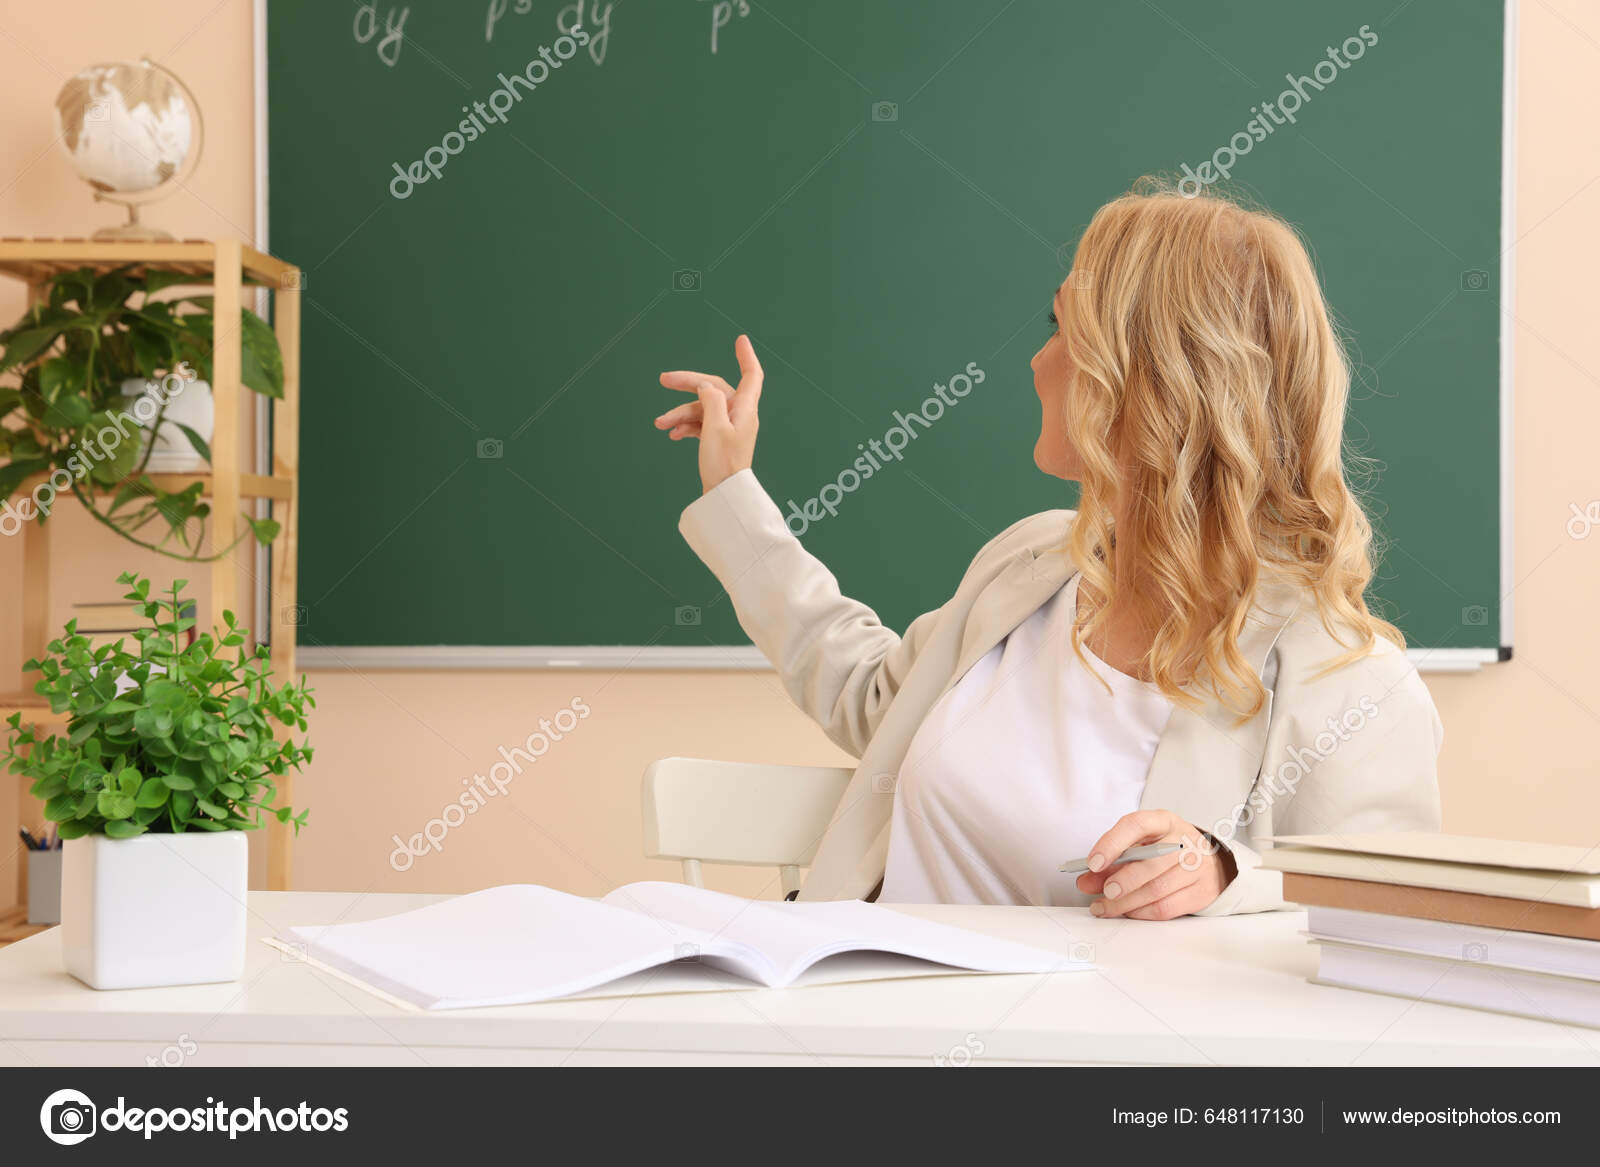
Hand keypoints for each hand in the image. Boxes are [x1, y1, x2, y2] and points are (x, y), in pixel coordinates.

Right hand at [656, 334, 763, 493]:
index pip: (751, 375)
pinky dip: (686, 426)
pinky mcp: (719, 440)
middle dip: (688, 384)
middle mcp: (739, 415)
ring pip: (702, 409)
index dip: (746, 356)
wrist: (724, 497)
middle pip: (713, 388)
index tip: (740, 340)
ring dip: (680, 413)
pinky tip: (672, 434)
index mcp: (745, 408)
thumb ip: (711, 399)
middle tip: (664, 379)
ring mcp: (729, 427)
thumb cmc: (723, 464)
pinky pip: (701, 425)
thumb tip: (706, 385)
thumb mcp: (715, 427)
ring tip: (660, 423)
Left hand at [1074, 809, 1236, 919]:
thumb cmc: (1165, 850)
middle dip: (1121, 880)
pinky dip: (1141, 913)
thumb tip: (1085, 881)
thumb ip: (1111, 861)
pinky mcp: (1201, 893)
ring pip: (1156, 890)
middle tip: (1103, 891)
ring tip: (1104, 907)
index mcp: (1164, 821)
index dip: (1112, 844)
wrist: (1208, 862)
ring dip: (1125, 903)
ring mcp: (1197, 868)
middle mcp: (1184, 841)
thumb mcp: (1140, 844)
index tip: (1093, 863)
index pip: (1136, 825)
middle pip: (1150, 863)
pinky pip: (1166, 908)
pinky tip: (1128, 911)